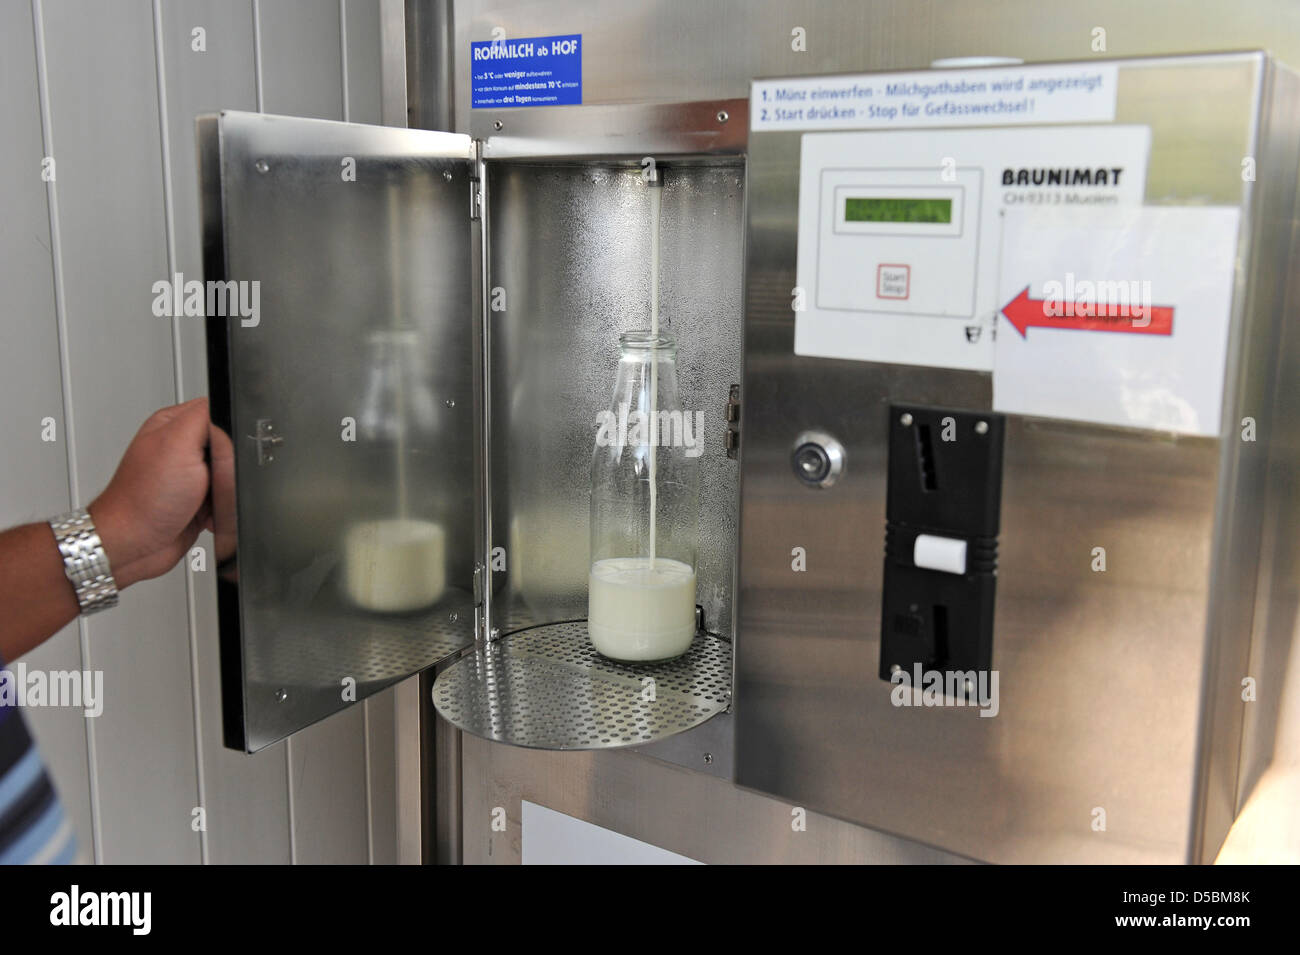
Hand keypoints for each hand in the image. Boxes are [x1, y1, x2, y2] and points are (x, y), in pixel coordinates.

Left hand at [88, 397, 231, 587]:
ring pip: (234, 476)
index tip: (218, 453)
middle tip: (209, 480)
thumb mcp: (177, 444)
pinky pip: (230, 500)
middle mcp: (183, 448)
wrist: (134, 545)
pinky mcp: (201, 500)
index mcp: (176, 424)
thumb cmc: (142, 500)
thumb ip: (205, 417)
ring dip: (227, 492)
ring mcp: (193, 476)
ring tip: (206, 499)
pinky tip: (208, 513)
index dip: (228, 434)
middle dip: (229, 468)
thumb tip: (228, 408)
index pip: (221, 413)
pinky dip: (225, 509)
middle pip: (232, 447)